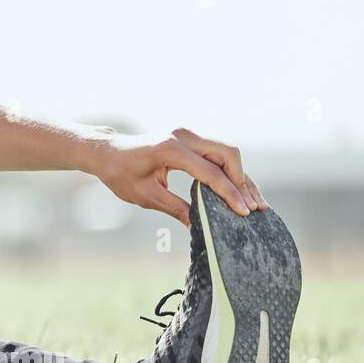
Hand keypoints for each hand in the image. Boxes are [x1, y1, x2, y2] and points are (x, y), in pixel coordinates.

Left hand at [83, 126, 268, 225]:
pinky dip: (230, 171)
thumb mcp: (146, 196)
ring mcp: (187, 134)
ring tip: (256, 202)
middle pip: (228, 154)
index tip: (243, 213)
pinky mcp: (190, 139)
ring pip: (227, 152)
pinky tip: (241, 190)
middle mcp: (183, 136)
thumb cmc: (120, 174)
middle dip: (243, 182)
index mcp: (171, 149)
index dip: (229, 194)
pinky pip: (217, 154)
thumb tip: (200, 227)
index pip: (211, 172)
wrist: (107, 152)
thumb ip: (175, 208)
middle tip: (254, 208)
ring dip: (241, 176)